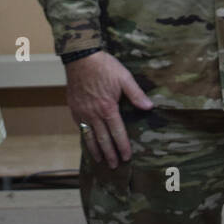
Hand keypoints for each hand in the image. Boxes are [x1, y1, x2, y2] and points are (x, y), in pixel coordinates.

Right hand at [66, 50, 152, 167]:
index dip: (123, 146)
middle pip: (103, 139)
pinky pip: (80, 127)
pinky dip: (85, 137)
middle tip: (115, 166)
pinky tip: (88, 142)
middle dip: (110, 154)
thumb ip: (136, 94)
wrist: (80, 57)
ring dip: (96, 150)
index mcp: (108, 108)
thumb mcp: (124, 77)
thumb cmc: (104, 66)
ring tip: (101, 160)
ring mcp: (82, 112)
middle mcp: (94, 114)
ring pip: (89, 136)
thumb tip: (150, 107)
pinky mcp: (74, 108)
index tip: (127, 157)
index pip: (117, 132)